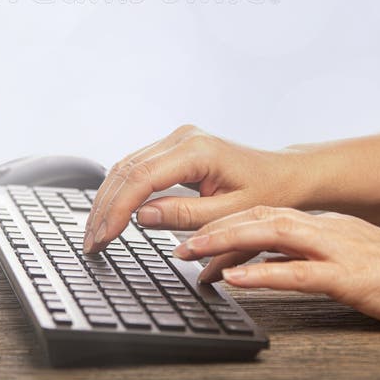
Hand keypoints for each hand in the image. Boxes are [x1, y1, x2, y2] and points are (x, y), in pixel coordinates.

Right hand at [83, 124, 302, 252]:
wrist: (287, 174)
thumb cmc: (268, 192)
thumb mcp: (231, 213)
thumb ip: (185, 216)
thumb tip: (142, 217)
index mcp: (197, 150)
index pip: (142, 178)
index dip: (118, 209)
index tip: (104, 237)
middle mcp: (182, 137)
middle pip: (128, 169)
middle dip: (106, 207)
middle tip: (92, 242)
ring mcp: (177, 139)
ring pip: (128, 165)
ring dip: (109, 198)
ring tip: (96, 232)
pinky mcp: (176, 147)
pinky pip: (139, 165)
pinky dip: (122, 189)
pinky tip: (112, 212)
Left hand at [175, 205, 379, 334]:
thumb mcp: (341, 253)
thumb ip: (303, 252)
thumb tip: (261, 261)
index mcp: (318, 222)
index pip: (261, 214)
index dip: (224, 221)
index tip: (193, 233)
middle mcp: (321, 228)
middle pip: (257, 218)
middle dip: (214, 227)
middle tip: (177, 242)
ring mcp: (334, 249)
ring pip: (271, 236)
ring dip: (228, 243)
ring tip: (194, 253)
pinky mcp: (348, 277)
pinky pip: (298, 273)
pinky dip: (264, 274)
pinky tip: (237, 280)